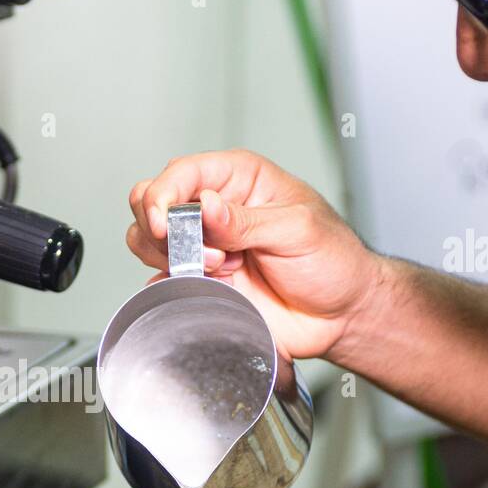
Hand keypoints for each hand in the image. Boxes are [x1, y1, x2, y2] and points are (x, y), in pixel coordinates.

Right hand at [127, 149, 384, 361]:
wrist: (341, 315)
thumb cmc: (333, 261)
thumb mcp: (298, 230)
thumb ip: (248, 220)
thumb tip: (206, 206)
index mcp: (239, 178)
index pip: (180, 172)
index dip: (162, 196)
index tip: (165, 225)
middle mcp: (214, 208)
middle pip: (150, 202)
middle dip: (163, 231)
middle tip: (207, 254)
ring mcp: (204, 245)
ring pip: (147, 240)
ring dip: (172, 259)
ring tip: (221, 269)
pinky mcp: (201, 281)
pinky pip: (162, 278)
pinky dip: (172, 285)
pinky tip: (210, 287)